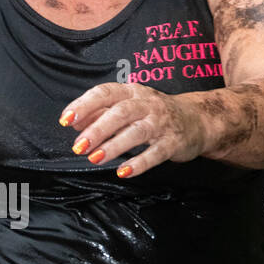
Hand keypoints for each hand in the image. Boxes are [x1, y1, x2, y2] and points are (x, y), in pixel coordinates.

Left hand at [58, 83, 206, 177]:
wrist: (198, 120)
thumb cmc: (154, 114)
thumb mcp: (128, 107)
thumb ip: (100, 113)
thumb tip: (74, 122)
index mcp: (131, 92)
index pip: (105, 93)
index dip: (84, 105)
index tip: (66, 120)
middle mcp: (146, 104)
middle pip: (120, 112)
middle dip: (97, 128)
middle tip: (79, 145)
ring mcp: (161, 123)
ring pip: (136, 132)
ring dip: (114, 145)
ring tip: (95, 158)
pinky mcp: (173, 142)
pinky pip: (155, 153)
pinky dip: (139, 163)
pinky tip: (123, 172)